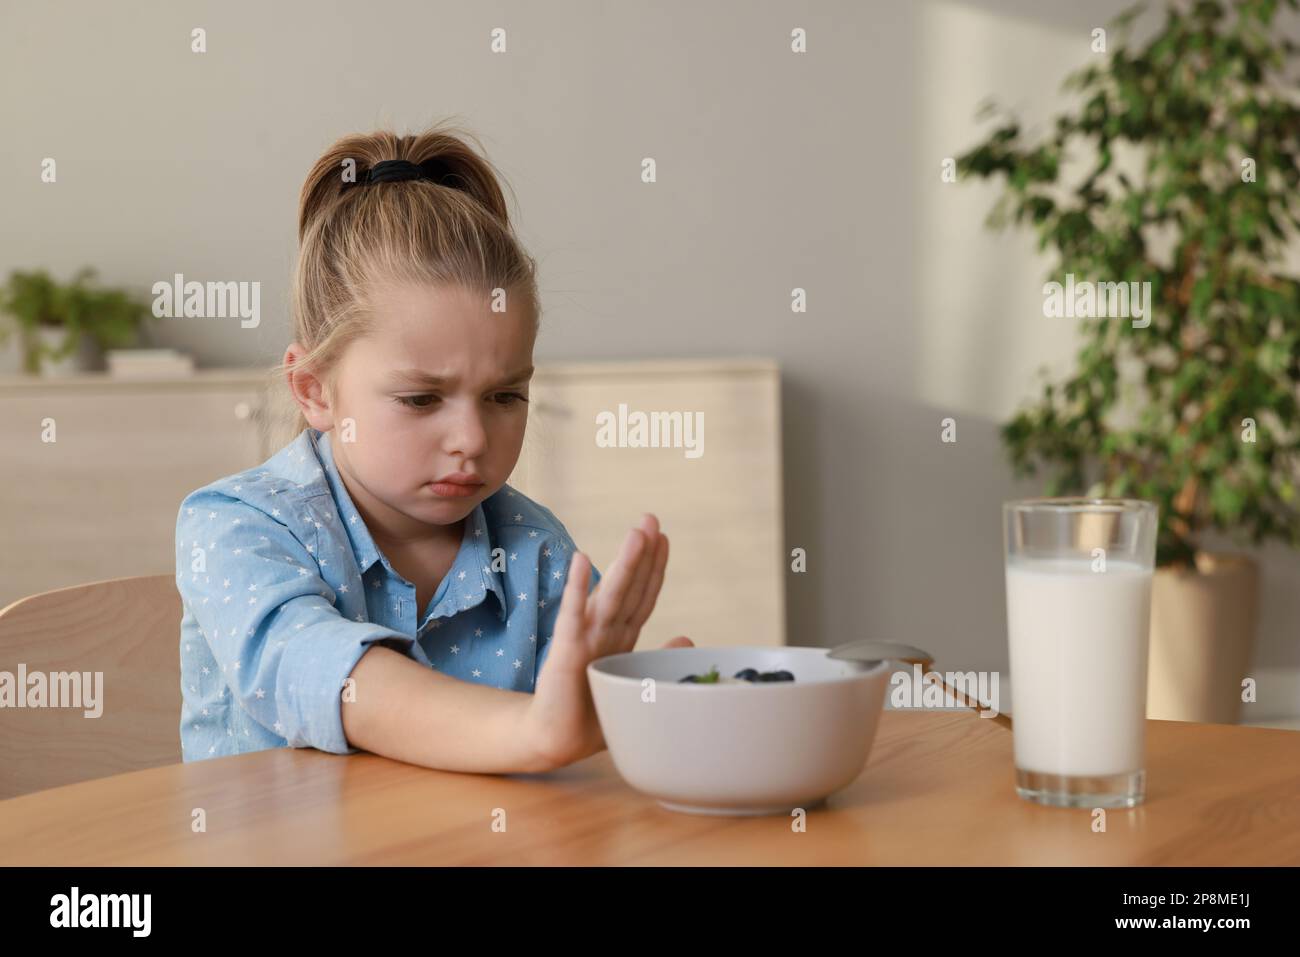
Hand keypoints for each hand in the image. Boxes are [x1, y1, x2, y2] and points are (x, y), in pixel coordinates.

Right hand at [523, 514, 691, 768]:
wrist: (555, 738)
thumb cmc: (590, 710)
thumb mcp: (632, 681)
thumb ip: (657, 657)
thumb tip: (688, 637)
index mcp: (621, 638)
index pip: (643, 596)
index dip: (655, 567)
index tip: (664, 537)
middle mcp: (606, 631)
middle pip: (630, 586)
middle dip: (642, 552)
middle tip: (651, 517)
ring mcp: (586, 638)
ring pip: (610, 595)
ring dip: (624, 563)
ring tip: (636, 533)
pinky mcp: (566, 652)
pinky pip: (574, 616)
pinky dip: (578, 588)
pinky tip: (582, 560)